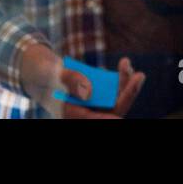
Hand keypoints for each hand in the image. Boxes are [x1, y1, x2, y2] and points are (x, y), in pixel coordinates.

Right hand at [22, 44, 145, 118]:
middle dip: (127, 94)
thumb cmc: (45, 74)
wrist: (43, 71)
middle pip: (112, 110)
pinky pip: (115, 90)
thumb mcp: (52, 73)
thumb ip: (70, 80)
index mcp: (72, 116)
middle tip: (139, 76)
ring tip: (126, 64)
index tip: (118, 118)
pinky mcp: (100, 94)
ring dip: (126, 83)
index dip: (107, 119)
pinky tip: (124, 65)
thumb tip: (88, 90)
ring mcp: (94, 104)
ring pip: (116, 99)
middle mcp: (86, 113)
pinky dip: (121, 79)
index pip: (94, 120)